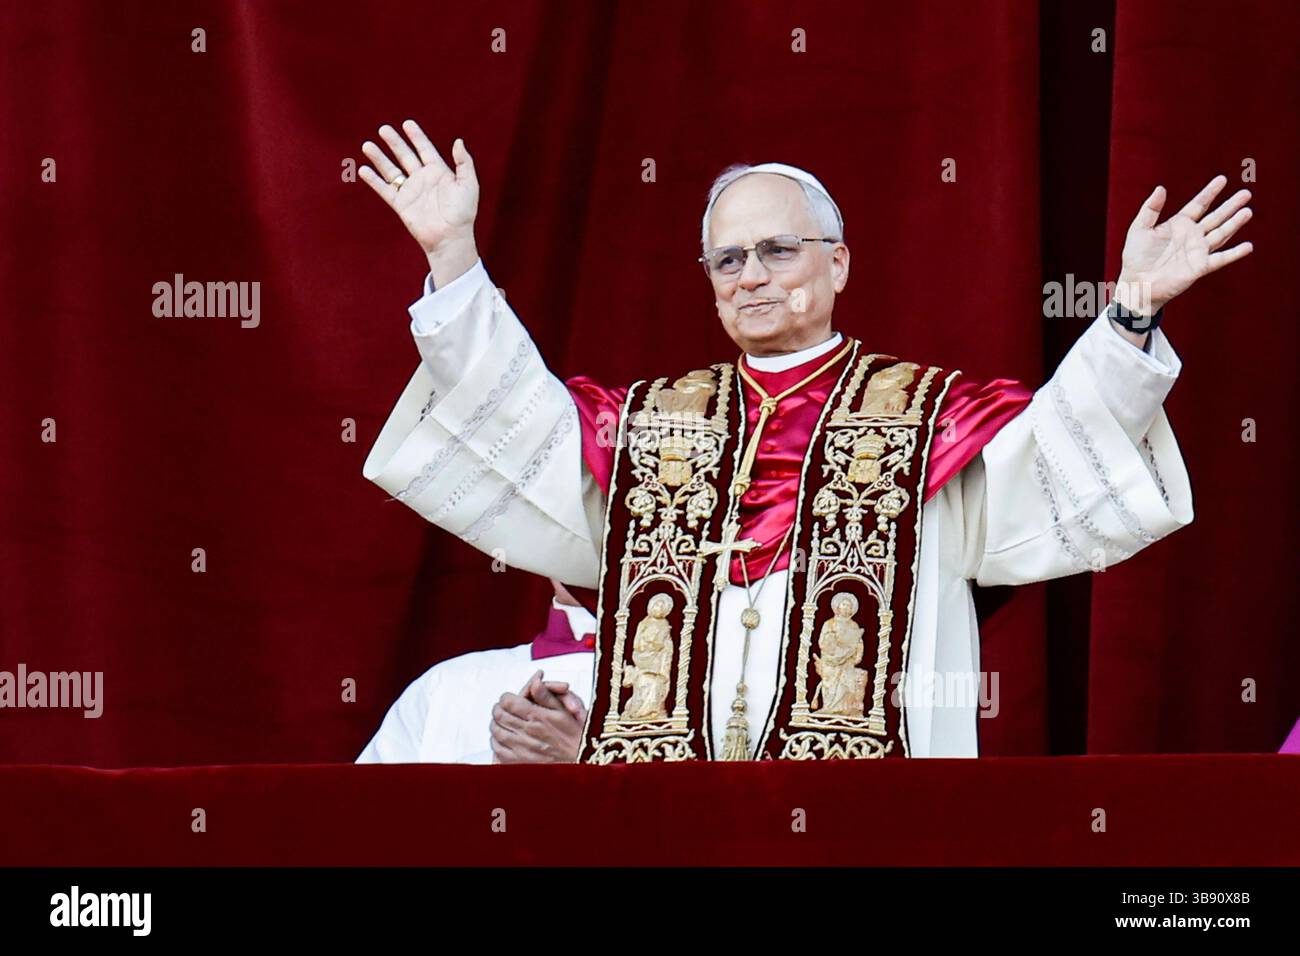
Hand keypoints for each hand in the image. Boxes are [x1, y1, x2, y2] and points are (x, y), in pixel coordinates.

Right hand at [358, 120, 479, 283]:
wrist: (450, 238)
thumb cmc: (463, 213)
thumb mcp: (468, 184)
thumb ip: (464, 163)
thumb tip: (458, 141)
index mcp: (439, 172)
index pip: (425, 149)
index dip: (416, 136)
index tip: (407, 123)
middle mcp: (423, 179)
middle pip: (405, 155)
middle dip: (394, 142)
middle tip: (383, 129)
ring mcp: (410, 191)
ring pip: (391, 170)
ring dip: (379, 158)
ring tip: (367, 145)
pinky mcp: (401, 204)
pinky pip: (385, 189)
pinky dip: (374, 180)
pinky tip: (364, 169)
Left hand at [489, 671, 586, 763]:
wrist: (580, 760)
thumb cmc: (574, 735)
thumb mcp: (563, 710)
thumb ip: (546, 695)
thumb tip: (535, 682)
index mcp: (537, 717)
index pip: (508, 702)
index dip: (506, 697)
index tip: (508, 699)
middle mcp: (527, 733)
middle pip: (499, 715)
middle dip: (499, 709)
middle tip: (503, 708)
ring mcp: (521, 749)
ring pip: (496, 732)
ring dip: (496, 724)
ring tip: (502, 722)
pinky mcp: (519, 762)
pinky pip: (498, 750)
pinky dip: (496, 742)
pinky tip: (502, 738)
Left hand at [1115, 175, 1253, 314]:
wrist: (1136, 284)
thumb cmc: (1136, 258)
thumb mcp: (1139, 229)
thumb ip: (1150, 209)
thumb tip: (1161, 188)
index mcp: (1179, 224)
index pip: (1198, 205)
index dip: (1210, 192)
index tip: (1222, 179)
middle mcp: (1192, 236)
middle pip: (1215, 217)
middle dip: (1230, 205)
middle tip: (1245, 193)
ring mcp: (1198, 251)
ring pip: (1221, 234)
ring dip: (1234, 224)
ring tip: (1247, 212)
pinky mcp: (1200, 267)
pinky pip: (1220, 259)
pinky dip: (1234, 254)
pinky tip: (1248, 246)